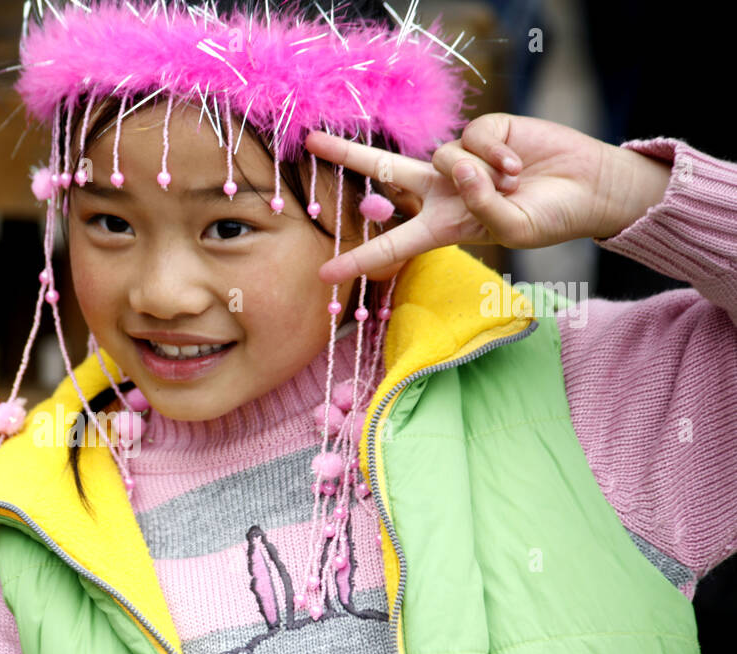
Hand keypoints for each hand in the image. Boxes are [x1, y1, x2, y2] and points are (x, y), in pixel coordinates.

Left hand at [306, 114, 671, 284]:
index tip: (324, 275)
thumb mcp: (512, 229)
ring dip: (477, 173)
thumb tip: (458, 168)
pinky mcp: (485, 132)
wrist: (590, 189)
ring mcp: (461, 161)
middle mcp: (443, 192)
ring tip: (512, 185)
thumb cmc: (551, 219)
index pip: (392, 245)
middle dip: (347, 155)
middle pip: (385, 171)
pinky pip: (473, 139)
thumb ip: (480, 205)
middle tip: (310, 142)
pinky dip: (496, 156)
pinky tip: (518, 167)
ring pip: (442, 156)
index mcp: (442, 227)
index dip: (359, 260)